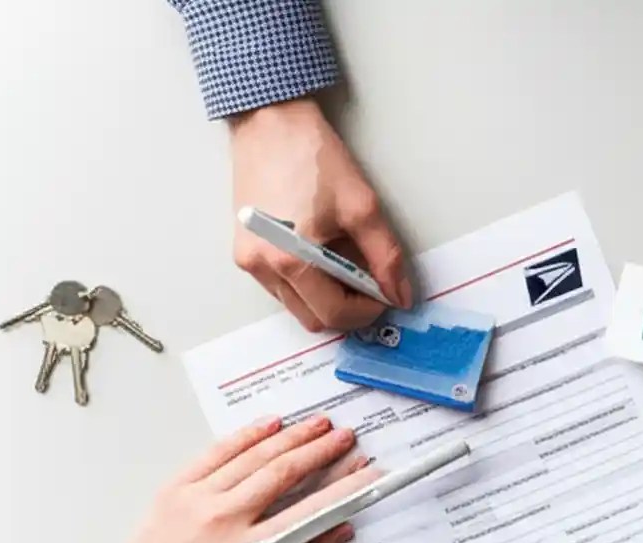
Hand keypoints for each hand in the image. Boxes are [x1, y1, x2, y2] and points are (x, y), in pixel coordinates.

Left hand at [3, 416, 378, 542]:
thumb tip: (339, 530)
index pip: (313, 507)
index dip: (345, 485)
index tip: (366, 471)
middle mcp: (225, 518)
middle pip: (285, 470)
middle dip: (322, 449)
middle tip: (345, 437)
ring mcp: (197, 499)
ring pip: (254, 455)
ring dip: (291, 436)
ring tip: (317, 424)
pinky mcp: (175, 489)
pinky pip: (216, 452)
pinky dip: (245, 435)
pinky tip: (268, 425)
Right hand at [230, 98, 412, 330]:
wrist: (271, 124)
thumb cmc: (312, 157)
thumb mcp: (362, 207)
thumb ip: (385, 256)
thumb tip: (399, 293)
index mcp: (291, 259)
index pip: (335, 313)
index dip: (366, 311)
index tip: (384, 295)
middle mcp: (263, 267)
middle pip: (313, 318)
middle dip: (346, 307)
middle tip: (368, 282)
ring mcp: (248, 261)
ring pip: (295, 305)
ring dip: (324, 295)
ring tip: (342, 259)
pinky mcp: (243, 251)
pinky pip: (279, 287)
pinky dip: (304, 282)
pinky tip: (319, 252)